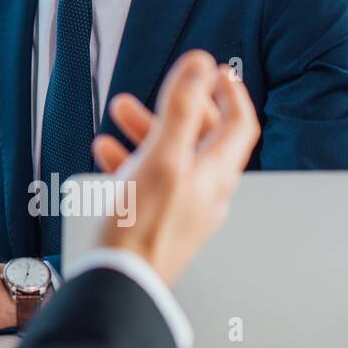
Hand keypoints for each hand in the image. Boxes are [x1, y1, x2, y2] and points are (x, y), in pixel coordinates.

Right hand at [90, 49, 259, 285]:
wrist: (120, 280)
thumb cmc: (141, 226)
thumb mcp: (162, 157)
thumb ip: (182, 109)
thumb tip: (201, 67)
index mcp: (215, 173)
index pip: (240, 124)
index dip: (230, 92)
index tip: (215, 70)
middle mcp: (206, 190)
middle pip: (202, 136)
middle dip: (177, 105)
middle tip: (160, 87)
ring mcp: (184, 206)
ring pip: (172, 154)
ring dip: (148, 128)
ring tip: (119, 113)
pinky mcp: (160, 219)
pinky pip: (151, 178)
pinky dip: (132, 157)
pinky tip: (108, 154)